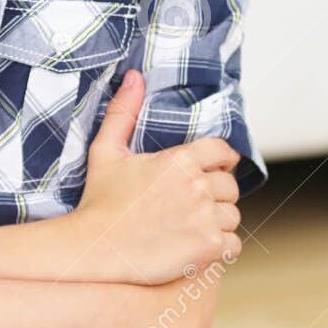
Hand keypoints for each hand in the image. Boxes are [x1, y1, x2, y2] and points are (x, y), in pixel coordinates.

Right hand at [73, 69, 242, 283]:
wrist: (93, 249)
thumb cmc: (98, 203)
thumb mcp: (106, 152)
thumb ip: (123, 112)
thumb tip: (134, 77)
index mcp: (180, 161)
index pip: (223, 152)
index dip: (219, 162)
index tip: (210, 172)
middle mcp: (197, 188)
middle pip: (230, 186)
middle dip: (216, 195)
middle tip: (193, 205)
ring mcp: (205, 219)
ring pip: (232, 216)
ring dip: (218, 222)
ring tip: (193, 227)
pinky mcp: (207, 248)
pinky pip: (233, 245)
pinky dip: (221, 248)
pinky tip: (198, 247)